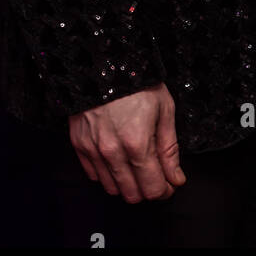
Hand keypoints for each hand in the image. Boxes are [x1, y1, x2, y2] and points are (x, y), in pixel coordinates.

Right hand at [69, 82, 185, 202]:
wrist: (103, 60)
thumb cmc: (138, 81)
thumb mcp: (164, 108)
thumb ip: (170, 148)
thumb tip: (176, 178)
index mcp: (137, 143)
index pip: (153, 188)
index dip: (165, 190)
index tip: (170, 183)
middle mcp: (112, 151)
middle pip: (132, 194)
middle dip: (147, 189)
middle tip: (155, 175)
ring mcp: (92, 149)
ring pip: (112, 188)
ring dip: (127, 184)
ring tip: (136, 165)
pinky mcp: (79, 144)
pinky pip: (93, 175)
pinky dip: (107, 173)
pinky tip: (118, 158)